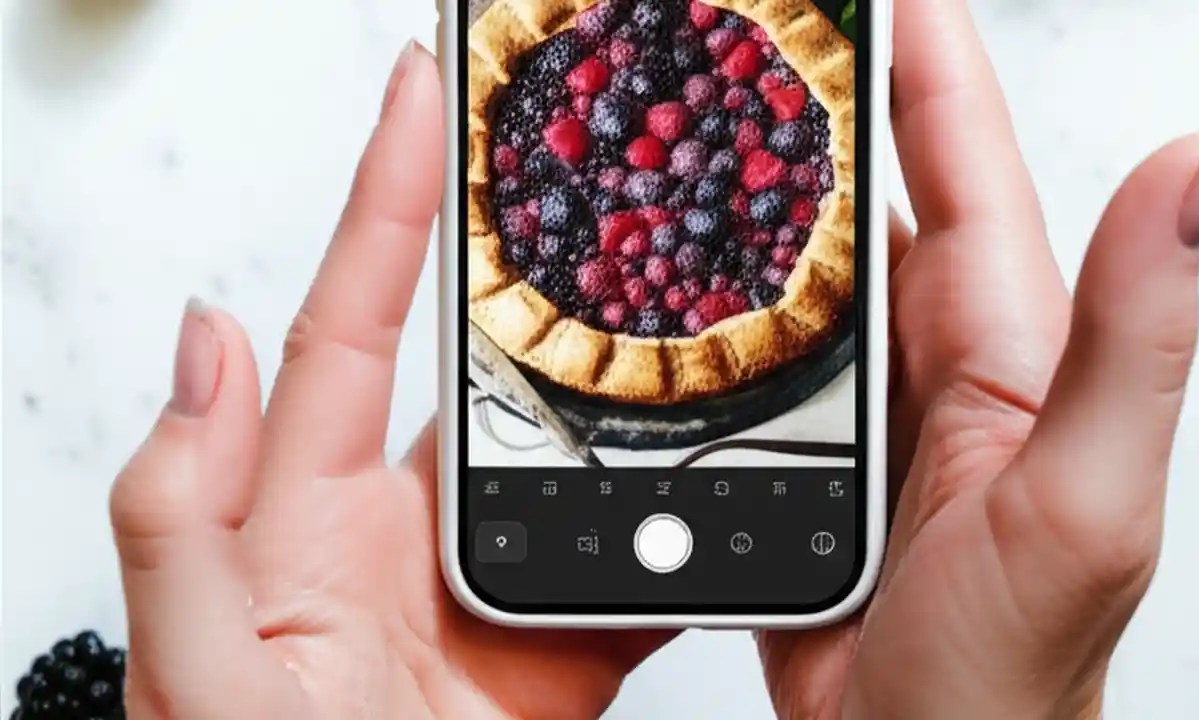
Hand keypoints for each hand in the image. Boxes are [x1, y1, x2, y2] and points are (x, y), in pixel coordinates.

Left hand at [109, 42, 671, 719]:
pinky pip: (635, 565)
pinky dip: (685, 538)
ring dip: (638, 416)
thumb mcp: (194, 659)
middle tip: (610, 209)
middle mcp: (406, 526)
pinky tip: (724, 504)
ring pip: (582, 460)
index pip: (353, 316)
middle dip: (553, 282)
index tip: (423, 96)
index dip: (389, 200)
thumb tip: (205, 338)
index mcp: (306, 505)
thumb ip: (185, 509)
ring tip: (696, 353)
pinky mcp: (562, 644)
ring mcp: (494, 583)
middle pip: (495, 372)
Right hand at [757, 1, 1198, 716]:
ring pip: (810, 262)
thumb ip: (1134, 336)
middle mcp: (940, 358)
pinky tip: (689, 255)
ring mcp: (869, 406)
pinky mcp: (808, 454)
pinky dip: (729, 287)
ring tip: (715, 103)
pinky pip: (765, 343)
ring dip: (769, 181)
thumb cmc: (1006, 670)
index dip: (921, 57)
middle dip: (832, 92)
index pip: (965, 163)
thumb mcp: (1083, 501)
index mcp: (1007, 345)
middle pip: (878, 192)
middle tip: (773, 23)